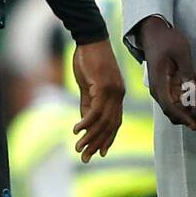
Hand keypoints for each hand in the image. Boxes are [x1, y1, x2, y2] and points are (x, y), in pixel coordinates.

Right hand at [71, 41, 124, 162]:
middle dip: (97, 144)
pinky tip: (76, 130)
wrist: (90, 38)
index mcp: (118, 95)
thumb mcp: (88, 85)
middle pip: (110, 126)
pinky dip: (86, 122)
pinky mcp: (104, 86)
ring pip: (103, 121)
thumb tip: (85, 123)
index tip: (100, 153)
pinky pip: (96, 110)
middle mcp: (119, 95)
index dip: (108, 139)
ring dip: (90, 137)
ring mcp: (113, 91)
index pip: (115, 122)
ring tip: (78, 148)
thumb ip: (88, 104)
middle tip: (85, 158)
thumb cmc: (89, 59)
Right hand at [138, 16, 195, 128]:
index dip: (182, 117)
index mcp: (158, 82)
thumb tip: (195, 90)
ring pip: (176, 110)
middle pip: (173, 112)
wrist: (154, 33)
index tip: (194, 124)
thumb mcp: (181, 52)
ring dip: (191, 115)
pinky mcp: (169, 87)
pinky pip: (178, 102)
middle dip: (190, 119)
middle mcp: (158, 90)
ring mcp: (163, 90)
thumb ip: (188, 71)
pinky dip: (190, 107)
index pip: (169, 106)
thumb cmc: (166, 40)